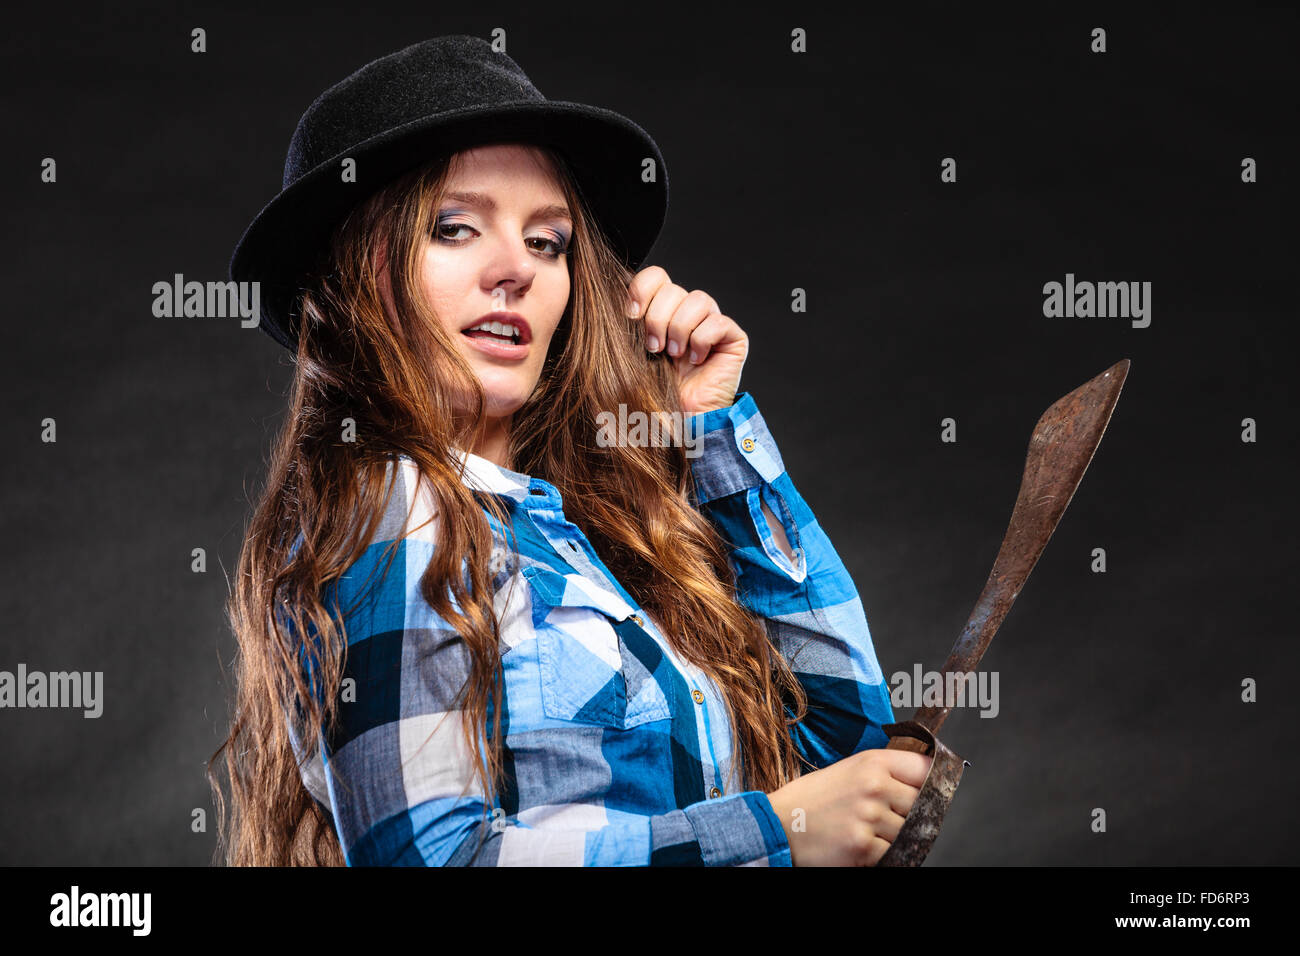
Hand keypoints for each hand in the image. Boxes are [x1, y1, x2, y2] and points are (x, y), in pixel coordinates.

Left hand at [625, 265, 748, 414]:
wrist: (679, 422)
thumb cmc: (653, 393)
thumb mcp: (631, 355)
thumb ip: (626, 326)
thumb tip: (615, 301)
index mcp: (662, 310)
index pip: (656, 276)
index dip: (642, 289)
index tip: (631, 316)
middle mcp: (687, 313)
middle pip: (672, 288)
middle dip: (658, 318)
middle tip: (654, 348)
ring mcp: (712, 323)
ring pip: (698, 299)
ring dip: (680, 329)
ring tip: (674, 356)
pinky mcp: (732, 338)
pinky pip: (718, 321)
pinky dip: (702, 341)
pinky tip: (696, 361)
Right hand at [765, 748, 932, 865]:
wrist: (778, 825)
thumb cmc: (812, 799)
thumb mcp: (848, 770)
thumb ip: (883, 772)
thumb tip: (922, 782)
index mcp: (873, 762)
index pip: (926, 769)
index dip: (932, 781)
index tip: (933, 789)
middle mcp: (875, 786)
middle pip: (923, 804)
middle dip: (912, 814)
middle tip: (889, 817)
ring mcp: (870, 817)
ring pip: (910, 832)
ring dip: (895, 837)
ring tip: (868, 831)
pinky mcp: (863, 846)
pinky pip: (893, 854)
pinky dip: (882, 854)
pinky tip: (862, 845)